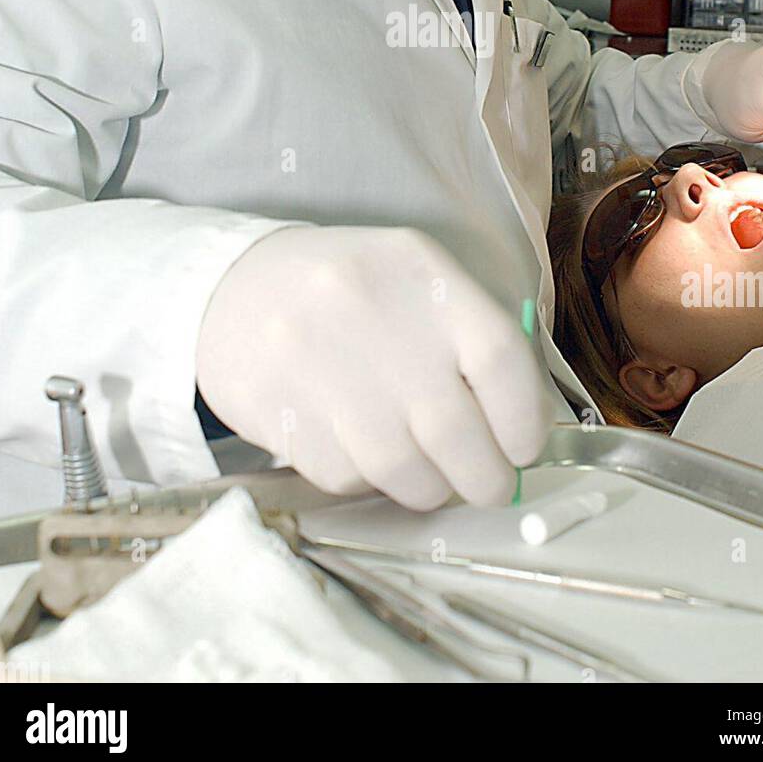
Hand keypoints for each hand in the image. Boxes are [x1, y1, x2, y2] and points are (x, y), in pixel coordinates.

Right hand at [196, 226, 553, 508]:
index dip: (525, 418)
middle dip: (486, 476)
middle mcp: (370, 312)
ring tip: (433, 478)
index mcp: (420, 273)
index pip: (499, 357)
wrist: (236, 285)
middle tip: (490, 485)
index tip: (525, 446)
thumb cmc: (351, 292)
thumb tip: (526, 423)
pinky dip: (370, 480)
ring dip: (431, 488)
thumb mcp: (417, 281)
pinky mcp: (277, 407)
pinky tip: (368, 453)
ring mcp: (317, 362)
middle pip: (454, 429)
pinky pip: (347, 476)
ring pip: (402, 468)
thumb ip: (470, 338)